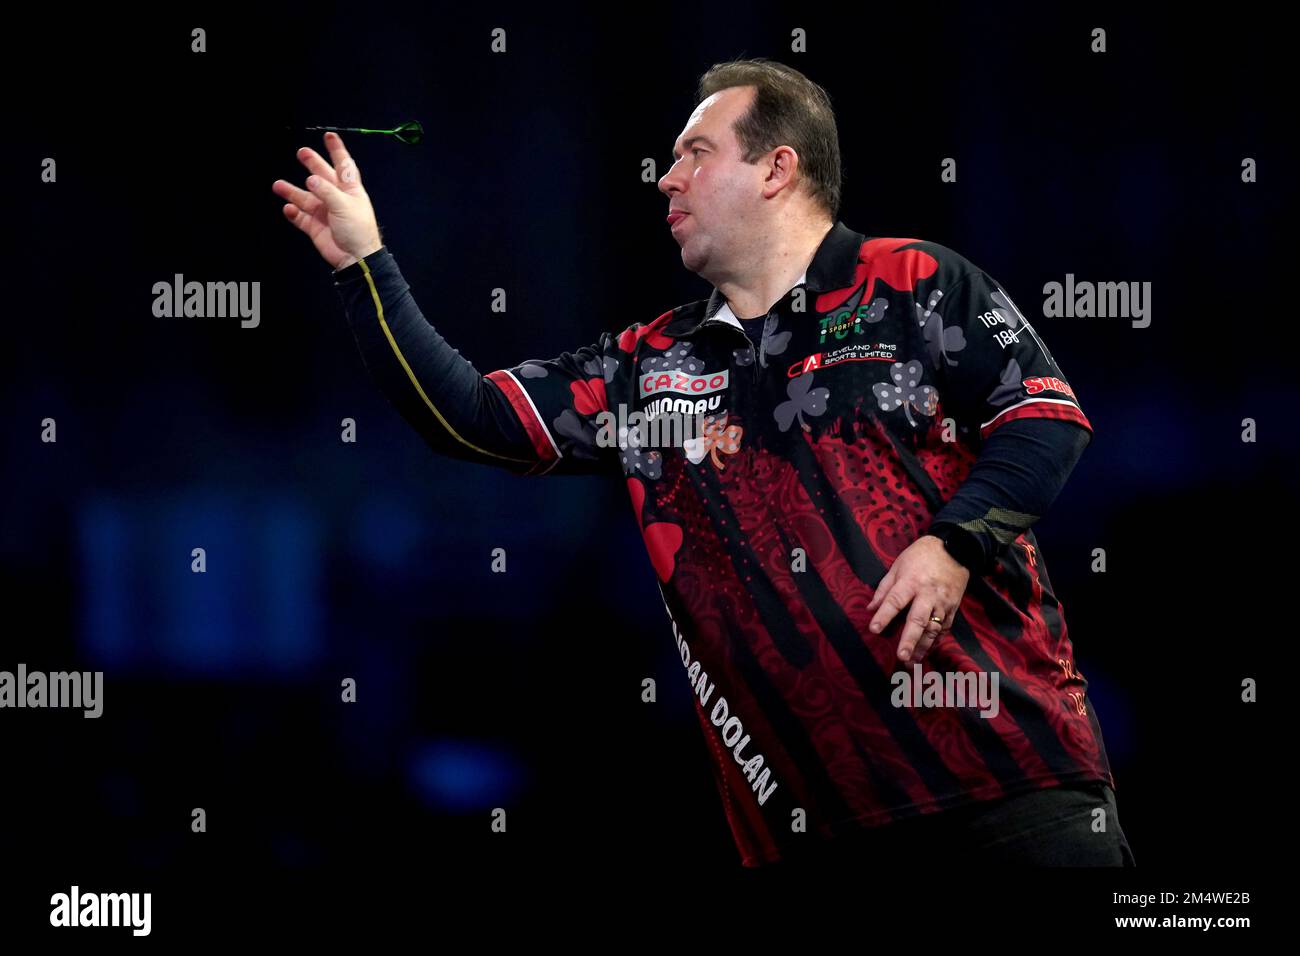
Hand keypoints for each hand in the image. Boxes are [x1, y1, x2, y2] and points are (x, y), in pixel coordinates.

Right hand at [272, 132, 382, 269]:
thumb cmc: (358, 231)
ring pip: (305, 197)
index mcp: (349, 190)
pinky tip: (288, 209)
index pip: (343, 165)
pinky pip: (300, 217)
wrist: (355, 258)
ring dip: (292, 191)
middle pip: (321, 176)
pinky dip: (293, 213)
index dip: (336, 150)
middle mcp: (336, 198)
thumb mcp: (345, 206)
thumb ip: (326, 191)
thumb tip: (310, 179)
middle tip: (301, 152)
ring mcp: (324, 212)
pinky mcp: (315, 227)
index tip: (329, 136)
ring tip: (278, 185)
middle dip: (312, 164)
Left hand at [866, 534, 970, 663]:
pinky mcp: (954, 608)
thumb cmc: (921, 555)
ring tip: (912, 661)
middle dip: (909, 639)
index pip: (895, 600)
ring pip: (933, 629)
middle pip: (918, 620)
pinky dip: (936, 641)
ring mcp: (943, 602)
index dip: (884, 615)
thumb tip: (870, 608)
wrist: (956, 549)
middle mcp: (928, 594)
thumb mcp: (898, 565)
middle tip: (901, 656)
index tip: (874, 629)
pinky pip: (945, 628)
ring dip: (923, 647)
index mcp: (911, 581)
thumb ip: (884, 588)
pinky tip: (927, 651)